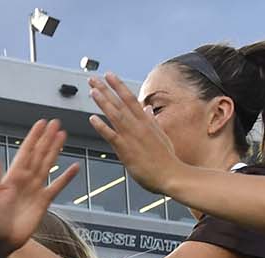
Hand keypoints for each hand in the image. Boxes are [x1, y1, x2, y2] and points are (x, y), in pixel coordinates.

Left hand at [0, 119, 77, 256]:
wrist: (2, 241)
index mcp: (13, 177)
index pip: (26, 152)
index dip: (34, 137)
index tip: (41, 123)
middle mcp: (25, 180)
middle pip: (39, 154)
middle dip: (47, 138)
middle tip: (56, 122)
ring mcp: (35, 189)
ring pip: (48, 165)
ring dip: (56, 150)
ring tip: (63, 135)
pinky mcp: (44, 202)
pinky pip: (57, 186)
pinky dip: (66, 177)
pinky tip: (75, 167)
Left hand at [87, 73, 186, 195]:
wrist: (171, 175)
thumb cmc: (166, 159)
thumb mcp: (160, 134)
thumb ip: (151, 120)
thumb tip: (147, 108)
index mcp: (146, 121)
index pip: (130, 98)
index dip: (119, 86)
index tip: (110, 75)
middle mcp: (139, 125)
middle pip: (120, 102)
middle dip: (106, 89)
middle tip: (93, 78)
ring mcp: (132, 137)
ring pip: (115, 115)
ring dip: (103, 102)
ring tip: (92, 91)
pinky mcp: (126, 150)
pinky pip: (112, 136)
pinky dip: (102, 127)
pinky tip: (92, 118)